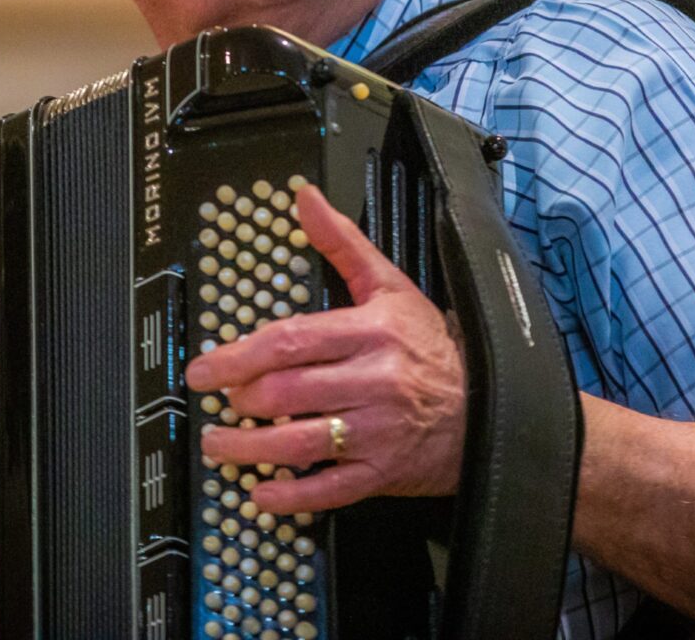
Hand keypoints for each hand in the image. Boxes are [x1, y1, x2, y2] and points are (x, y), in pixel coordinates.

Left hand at [185, 184, 465, 514]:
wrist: (488, 405)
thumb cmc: (429, 346)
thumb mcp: (389, 286)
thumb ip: (342, 243)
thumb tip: (304, 199)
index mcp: (372, 331)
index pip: (292, 340)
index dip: (239, 356)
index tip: (205, 368)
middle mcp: (374, 381)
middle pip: (287, 392)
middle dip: (241, 400)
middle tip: (220, 402)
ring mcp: (378, 431)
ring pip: (299, 443)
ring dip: (249, 448)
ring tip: (220, 446)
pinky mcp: (383, 473)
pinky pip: (329, 490)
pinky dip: (290, 496)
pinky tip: (261, 493)